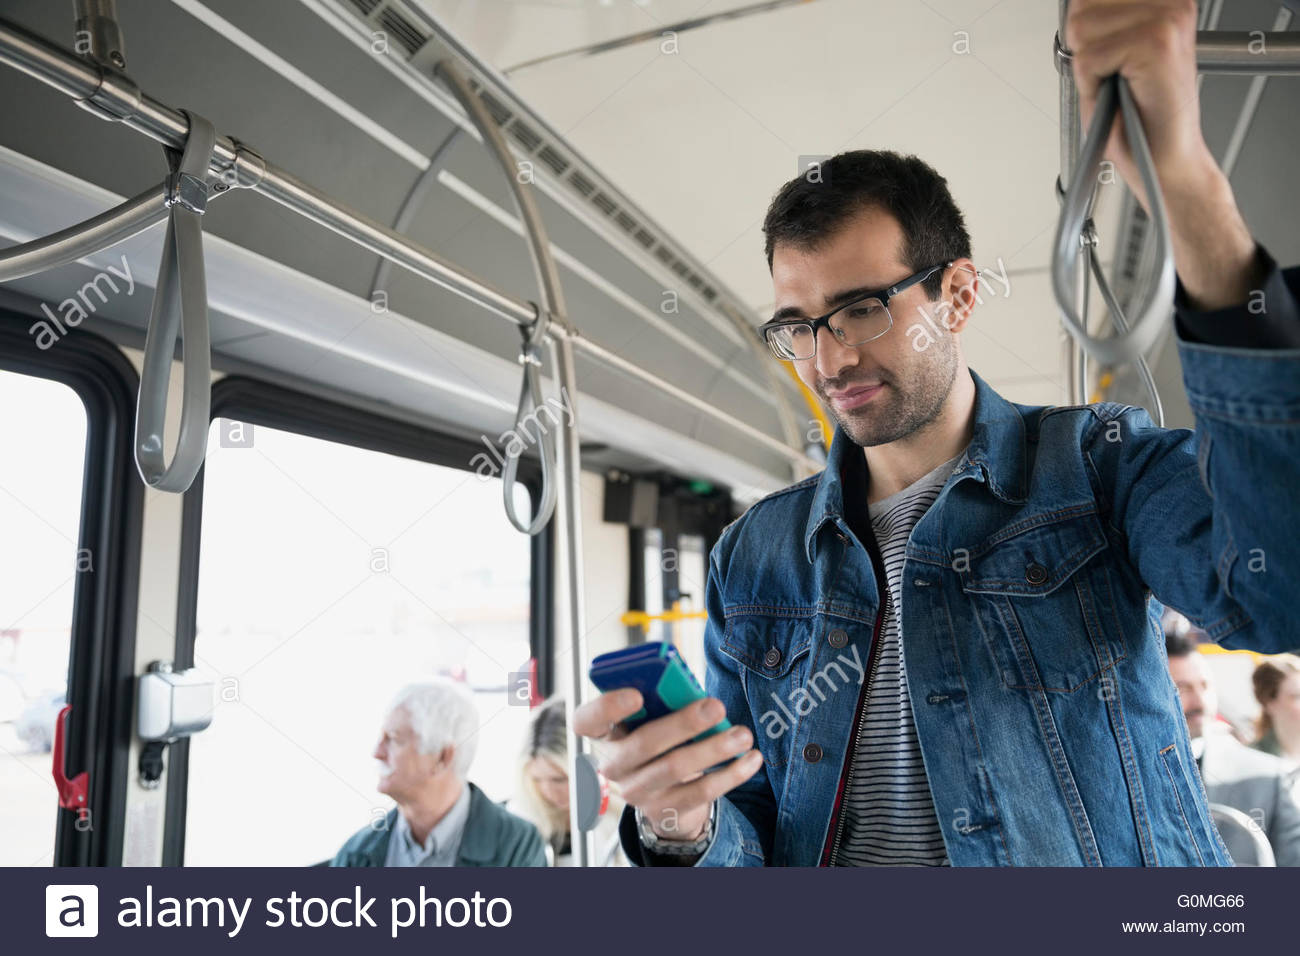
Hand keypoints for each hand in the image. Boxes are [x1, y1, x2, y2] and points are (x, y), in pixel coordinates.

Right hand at [574, 690, 761, 841]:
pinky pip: (700, 793)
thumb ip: (663, 700)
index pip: (587, 720)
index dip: (607, 707)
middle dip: (683, 723)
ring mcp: (638, 791)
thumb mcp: (655, 717)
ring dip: (713, 749)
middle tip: (716, 706)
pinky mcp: (666, 810)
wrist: (666, 791)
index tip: (636, 694)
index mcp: (605, 733)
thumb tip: (691, 690)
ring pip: (675, 768)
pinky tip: (751, 760)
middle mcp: (614, 765)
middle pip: (644, 744)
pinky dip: (730, 775)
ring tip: (743, 735)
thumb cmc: (661, 736)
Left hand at [1066, 0, 1260, 309]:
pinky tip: (1120, 96)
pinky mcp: (1155, 43)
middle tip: (1113, 77)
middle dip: (1083, 49)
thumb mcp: (1109, 60)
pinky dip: (1092, 86)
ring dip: (1089, 68)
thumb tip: (1077, 6)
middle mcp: (1170, 2)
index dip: (1084, 32)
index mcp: (1162, 1)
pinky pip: (1087, 59)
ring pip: (1081, 30)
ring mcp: (1166, 19)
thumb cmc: (1135, 117)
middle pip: (1081, 7)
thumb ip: (1094, 25)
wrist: (1164, 160)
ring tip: (1118, 86)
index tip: (1106, 58)